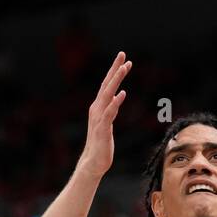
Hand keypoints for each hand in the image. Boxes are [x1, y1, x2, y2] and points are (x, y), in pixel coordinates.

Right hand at [76, 52, 131, 177]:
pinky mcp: (102, 128)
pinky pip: (109, 112)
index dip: (114, 71)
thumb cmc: (101, 144)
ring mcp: (99, 118)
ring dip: (115, 80)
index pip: (107, 85)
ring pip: (107, 94)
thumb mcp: (107, 122)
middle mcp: (97, 109)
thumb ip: (111, 109)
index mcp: (98, 107)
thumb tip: (116, 98)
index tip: (123, 59)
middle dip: (115, 69)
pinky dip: (115, 102)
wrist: (93, 162)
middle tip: (123, 54)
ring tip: (124, 68)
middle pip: (106, 84)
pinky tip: (122, 93)